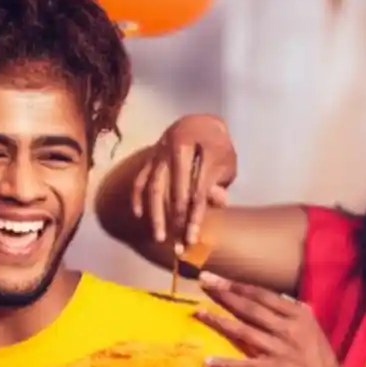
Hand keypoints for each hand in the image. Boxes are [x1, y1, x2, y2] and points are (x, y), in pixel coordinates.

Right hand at [131, 114, 235, 245]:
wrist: (200, 122)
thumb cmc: (218, 147)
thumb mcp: (227, 162)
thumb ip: (221, 182)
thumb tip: (218, 203)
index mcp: (205, 146)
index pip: (199, 188)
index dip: (196, 216)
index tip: (193, 238)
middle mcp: (180, 147)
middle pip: (176, 189)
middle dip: (176, 220)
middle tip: (177, 243)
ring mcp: (161, 151)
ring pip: (155, 186)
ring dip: (156, 214)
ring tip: (159, 237)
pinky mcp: (150, 155)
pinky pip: (141, 178)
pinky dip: (138, 197)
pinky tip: (140, 215)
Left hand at [196, 272, 352, 366]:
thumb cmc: (317, 357)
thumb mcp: (310, 327)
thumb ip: (292, 311)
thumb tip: (274, 296)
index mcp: (298, 314)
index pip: (262, 295)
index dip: (238, 286)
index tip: (218, 278)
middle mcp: (288, 329)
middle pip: (249, 307)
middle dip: (224, 294)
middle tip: (204, 283)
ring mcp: (279, 349)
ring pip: (243, 331)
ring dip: (218, 322)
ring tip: (198, 313)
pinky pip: (244, 365)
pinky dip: (225, 364)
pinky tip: (207, 361)